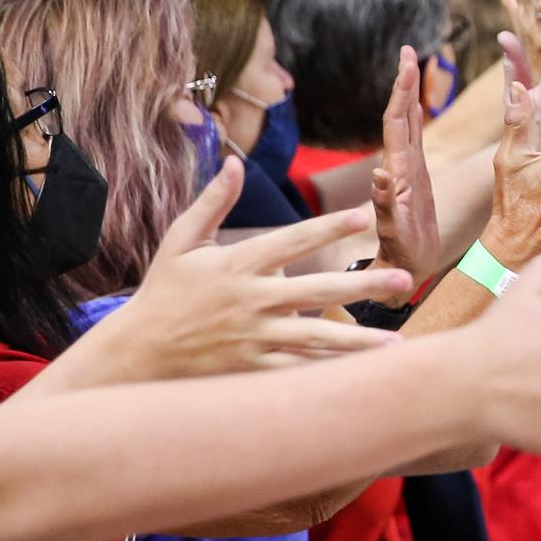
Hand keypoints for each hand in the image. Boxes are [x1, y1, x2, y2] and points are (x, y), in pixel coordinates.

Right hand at [121, 159, 412, 373]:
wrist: (137, 352)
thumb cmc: (163, 291)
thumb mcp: (181, 240)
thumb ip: (213, 202)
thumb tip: (234, 163)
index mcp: (239, 265)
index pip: (293, 240)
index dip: (329, 226)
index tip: (363, 214)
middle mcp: (252, 301)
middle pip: (317, 290)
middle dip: (362, 284)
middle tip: (403, 277)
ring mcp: (254, 338)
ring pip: (315, 338)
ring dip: (358, 341)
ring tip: (396, 343)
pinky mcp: (252, 369)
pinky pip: (297, 372)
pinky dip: (329, 373)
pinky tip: (361, 377)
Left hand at [372, 49, 440, 285]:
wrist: (403, 270)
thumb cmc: (399, 254)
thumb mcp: (395, 230)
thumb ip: (388, 204)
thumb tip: (379, 175)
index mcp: (399, 169)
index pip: (398, 121)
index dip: (402, 90)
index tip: (407, 59)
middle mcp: (402, 165)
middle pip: (402, 115)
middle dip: (405, 82)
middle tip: (408, 50)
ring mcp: (408, 171)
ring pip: (408, 124)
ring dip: (409, 95)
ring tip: (411, 66)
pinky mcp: (415, 180)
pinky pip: (416, 140)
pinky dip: (415, 118)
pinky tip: (416, 106)